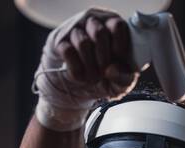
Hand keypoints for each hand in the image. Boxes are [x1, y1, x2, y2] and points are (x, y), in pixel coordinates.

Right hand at [35, 9, 138, 129]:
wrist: (77, 88)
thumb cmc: (102, 78)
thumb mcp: (119, 82)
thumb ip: (124, 79)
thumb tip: (112, 70)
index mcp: (112, 26)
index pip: (117, 25)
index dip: (120, 45)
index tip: (119, 61)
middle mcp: (93, 23)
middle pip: (99, 33)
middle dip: (103, 60)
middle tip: (104, 74)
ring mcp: (74, 30)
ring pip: (83, 43)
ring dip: (90, 67)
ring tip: (92, 79)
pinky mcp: (59, 42)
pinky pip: (68, 52)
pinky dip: (76, 70)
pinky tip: (79, 77)